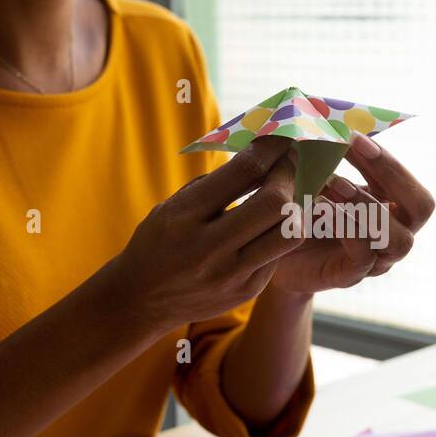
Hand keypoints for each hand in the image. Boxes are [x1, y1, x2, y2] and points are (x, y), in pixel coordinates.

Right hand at [105, 136, 303, 326]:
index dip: (270, 149)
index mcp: (184, 216)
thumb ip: (216, 183)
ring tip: (285, 195)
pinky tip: (268, 225)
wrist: (142, 299)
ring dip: (293, 207)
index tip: (281, 137)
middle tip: (287, 165)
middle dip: (288, 175)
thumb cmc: (159, 241)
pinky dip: (278, 233)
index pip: (243, 171)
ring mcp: (231, 273)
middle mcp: (209, 247)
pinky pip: (279, 254)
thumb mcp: (174, 205)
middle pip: (275, 203)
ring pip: (289, 233)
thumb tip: (263, 155)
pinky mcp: (247, 290)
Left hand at [268, 132, 434, 293]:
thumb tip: (325, 116)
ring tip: (332, 182)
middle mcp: (392, 236)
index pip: (410, 185)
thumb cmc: (299, 211)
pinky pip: (363, 254)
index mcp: (391, 209)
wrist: (270, 255)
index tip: (352, 135)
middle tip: (350, 149)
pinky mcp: (350, 275)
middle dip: (390, 173)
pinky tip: (318, 207)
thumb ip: (330, 157)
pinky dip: (344, 226)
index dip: (388, 160)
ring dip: (366, 203)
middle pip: (421, 208)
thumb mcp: (317, 180)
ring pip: (398, 238)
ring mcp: (375, 261)